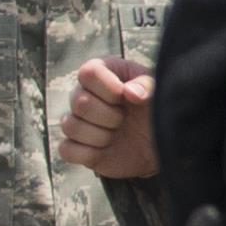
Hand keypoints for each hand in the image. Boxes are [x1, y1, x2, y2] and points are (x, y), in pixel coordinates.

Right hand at [59, 55, 156, 179]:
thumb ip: (147, 86)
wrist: (157, 142)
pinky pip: (66, 150)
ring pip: (70, 126)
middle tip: (124, 119)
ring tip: (116, 135)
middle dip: (108, 116)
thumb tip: (130, 93)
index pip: (88, 73)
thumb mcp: (159, 91)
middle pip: (79, 102)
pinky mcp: (74, 147)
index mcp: (103, 72)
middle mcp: (84, 93)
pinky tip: (105, 150)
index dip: (108, 88)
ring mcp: (77, 120)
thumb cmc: (156, 109)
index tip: (126, 97)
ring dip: (100, 135)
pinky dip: (88, 153)